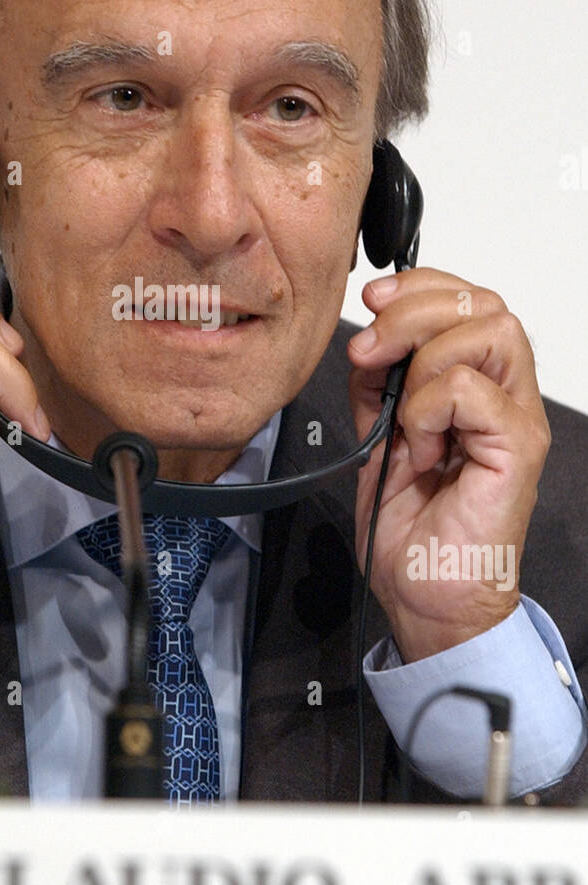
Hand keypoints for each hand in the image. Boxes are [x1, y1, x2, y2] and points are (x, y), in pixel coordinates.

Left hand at [347, 269, 550, 662]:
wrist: (425, 597)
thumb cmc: (411, 530)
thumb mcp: (376, 435)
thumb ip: (377, 384)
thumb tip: (367, 340)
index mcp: (474, 385)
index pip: (467, 300)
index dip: (418, 287)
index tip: (371, 301)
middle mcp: (503, 394)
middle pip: (483, 302)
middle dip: (413, 310)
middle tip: (372, 349)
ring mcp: (515, 419)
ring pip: (489, 329)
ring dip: (423, 360)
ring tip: (401, 413)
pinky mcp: (517, 447)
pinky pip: (470, 388)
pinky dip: (428, 409)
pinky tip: (420, 447)